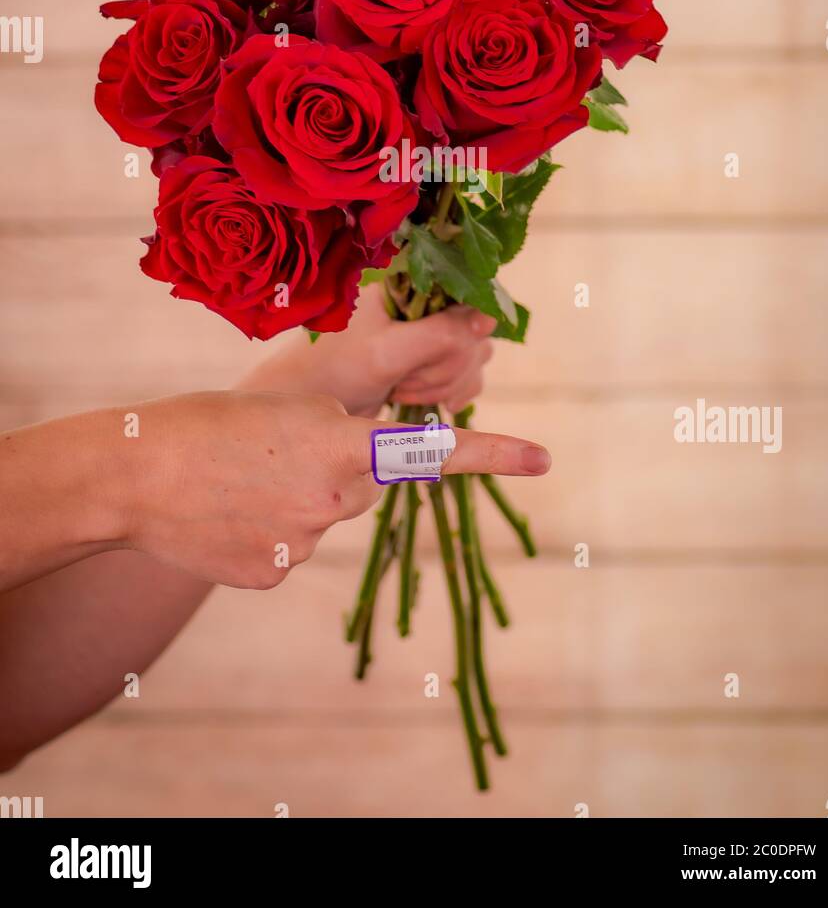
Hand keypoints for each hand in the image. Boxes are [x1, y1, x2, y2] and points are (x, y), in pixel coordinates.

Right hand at [125, 389, 548, 589]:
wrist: (131, 478)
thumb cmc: (204, 422)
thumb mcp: (286, 403)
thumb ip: (339, 432)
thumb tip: (363, 466)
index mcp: (339, 443)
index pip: (429, 449)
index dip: (493, 452)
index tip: (545, 457)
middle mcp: (332, 499)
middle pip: (363, 483)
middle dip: (336, 466)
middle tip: (273, 450)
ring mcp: (304, 544)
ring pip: (327, 515)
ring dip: (298, 497)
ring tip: (239, 480)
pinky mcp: (274, 575)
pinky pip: (292, 547)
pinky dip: (269, 530)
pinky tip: (229, 515)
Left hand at [238, 285, 496, 416]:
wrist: (311, 403)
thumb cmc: (336, 369)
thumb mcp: (386, 350)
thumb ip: (438, 334)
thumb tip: (488, 321)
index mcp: (411, 284)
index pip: (467, 292)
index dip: (465, 326)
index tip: (440, 349)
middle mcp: (425, 304)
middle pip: (475, 330)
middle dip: (448, 364)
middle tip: (404, 376)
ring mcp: (430, 335)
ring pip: (475, 357)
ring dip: (446, 382)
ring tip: (402, 388)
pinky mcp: (432, 365)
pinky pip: (468, 376)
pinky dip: (451, 393)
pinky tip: (419, 399)